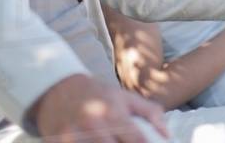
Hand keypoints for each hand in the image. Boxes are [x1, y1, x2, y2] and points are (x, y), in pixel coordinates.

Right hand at [33, 73, 167, 142]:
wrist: (57, 87)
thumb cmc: (97, 94)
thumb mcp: (125, 97)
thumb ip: (150, 113)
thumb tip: (167, 135)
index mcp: (114, 113)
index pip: (138, 140)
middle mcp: (94, 125)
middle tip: (125, 141)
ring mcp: (74, 136)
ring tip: (110, 139)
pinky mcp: (58, 142)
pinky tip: (92, 142)